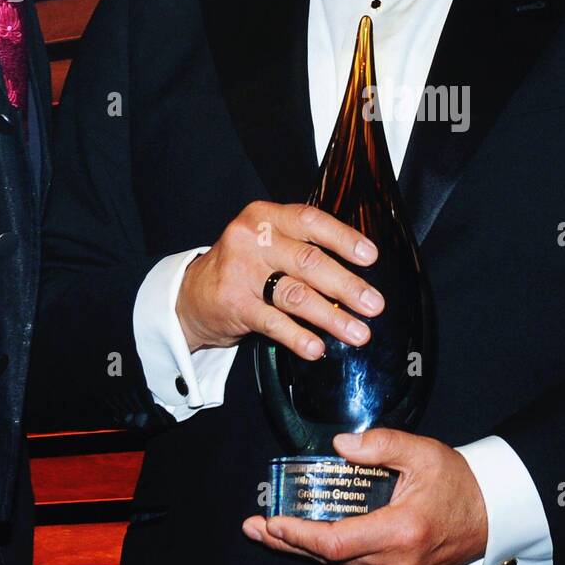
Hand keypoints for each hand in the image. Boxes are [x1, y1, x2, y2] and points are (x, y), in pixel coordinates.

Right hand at [176, 200, 382, 354]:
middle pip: (308, 262)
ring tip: (358, 333)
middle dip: (347, 286)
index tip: (370, 256)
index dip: (343, 238)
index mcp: (266, 216)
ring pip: (295, 295)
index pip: (310, 221)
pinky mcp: (234, 305)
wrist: (191, 294)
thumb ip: (304, 244)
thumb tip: (359, 268)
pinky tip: (317, 348)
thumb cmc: (244, 265)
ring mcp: (241, 272)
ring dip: (332, 317)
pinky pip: (273, 323)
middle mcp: (253, 240)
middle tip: (374, 304)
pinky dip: (299, 337)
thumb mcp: (268, 241)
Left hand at [242, 428, 488, 564]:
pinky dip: (331, 558)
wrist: (490, 513)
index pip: (334, 542)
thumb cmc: (457, 481)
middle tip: (254, 528)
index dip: (297, 534)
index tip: (270, 521)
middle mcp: (395, 564)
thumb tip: (339, 445)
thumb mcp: (421, 452)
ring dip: (305, 550)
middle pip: (327, 558)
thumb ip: (379, 444)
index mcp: (399, 532)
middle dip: (287, 541)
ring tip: (273, 531)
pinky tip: (312, 542)